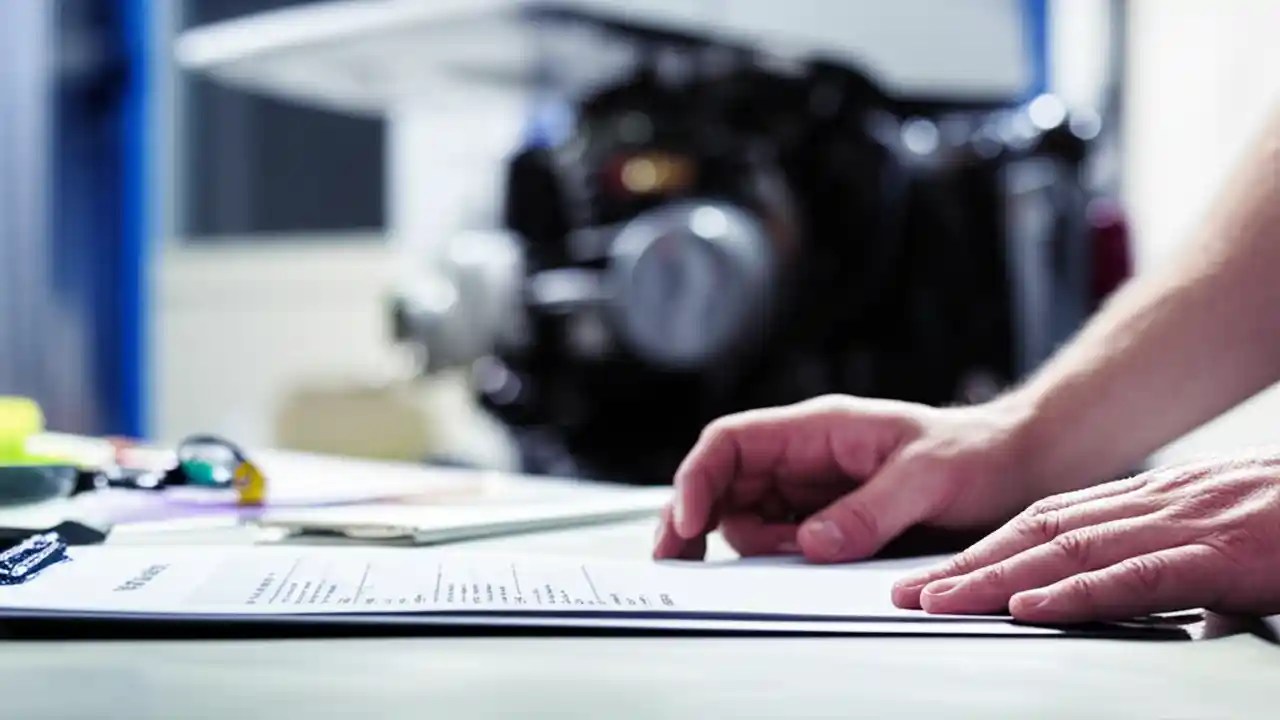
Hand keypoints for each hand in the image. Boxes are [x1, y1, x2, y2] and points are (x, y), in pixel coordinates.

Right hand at [652, 395, 1034, 562]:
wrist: (1015, 467)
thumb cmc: (975, 454)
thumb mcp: (926, 479)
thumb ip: (869, 511)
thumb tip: (811, 545)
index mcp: (818, 428)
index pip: (732, 442)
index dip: (698, 478)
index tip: (690, 523)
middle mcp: (805, 456)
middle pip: (724, 483)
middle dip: (698, 519)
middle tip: (683, 563)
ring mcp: (813, 489)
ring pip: (747, 518)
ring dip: (753, 548)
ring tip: (799, 564)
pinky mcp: (828, 520)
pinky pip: (783, 542)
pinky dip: (780, 561)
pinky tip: (808, 571)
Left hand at [892, 454, 1279, 621]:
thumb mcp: (1247, 548)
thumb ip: (1201, 575)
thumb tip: (1186, 618)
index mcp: (1164, 499)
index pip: (1057, 520)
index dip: (993, 546)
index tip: (943, 573)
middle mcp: (1165, 503)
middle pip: (1045, 531)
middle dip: (972, 563)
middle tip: (909, 591)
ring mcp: (1193, 523)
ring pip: (1073, 550)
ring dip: (999, 578)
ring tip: (941, 602)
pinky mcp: (1229, 553)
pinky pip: (1139, 575)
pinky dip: (1077, 594)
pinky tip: (1030, 609)